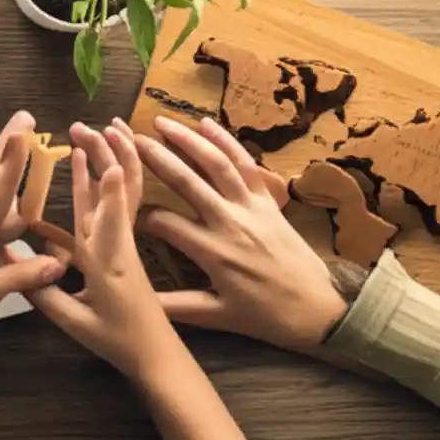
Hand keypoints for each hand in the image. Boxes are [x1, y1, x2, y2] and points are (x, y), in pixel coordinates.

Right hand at [26, 121, 167, 379]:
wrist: (157, 353)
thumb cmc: (115, 340)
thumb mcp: (73, 321)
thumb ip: (39, 291)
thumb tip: (5, 258)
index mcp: (107, 262)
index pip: (106, 222)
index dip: (104, 191)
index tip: (101, 161)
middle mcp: (120, 243)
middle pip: (115, 191)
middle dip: (102, 155)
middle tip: (82, 127)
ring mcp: (127, 239)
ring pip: (127, 189)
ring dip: (117, 156)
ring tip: (106, 126)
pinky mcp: (130, 242)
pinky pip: (129, 200)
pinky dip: (122, 176)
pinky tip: (115, 158)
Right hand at [141, 116, 345, 352]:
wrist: (319, 311)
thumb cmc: (265, 317)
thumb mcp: (216, 316)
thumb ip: (174, 305)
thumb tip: (132, 296)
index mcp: (212, 252)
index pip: (163, 222)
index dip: (139, 212)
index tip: (120, 203)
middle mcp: (229, 222)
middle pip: (185, 181)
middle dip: (154, 157)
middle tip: (128, 138)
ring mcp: (251, 207)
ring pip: (215, 164)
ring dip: (187, 139)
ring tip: (161, 122)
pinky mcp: (269, 201)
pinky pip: (247, 164)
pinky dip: (227, 141)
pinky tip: (206, 123)